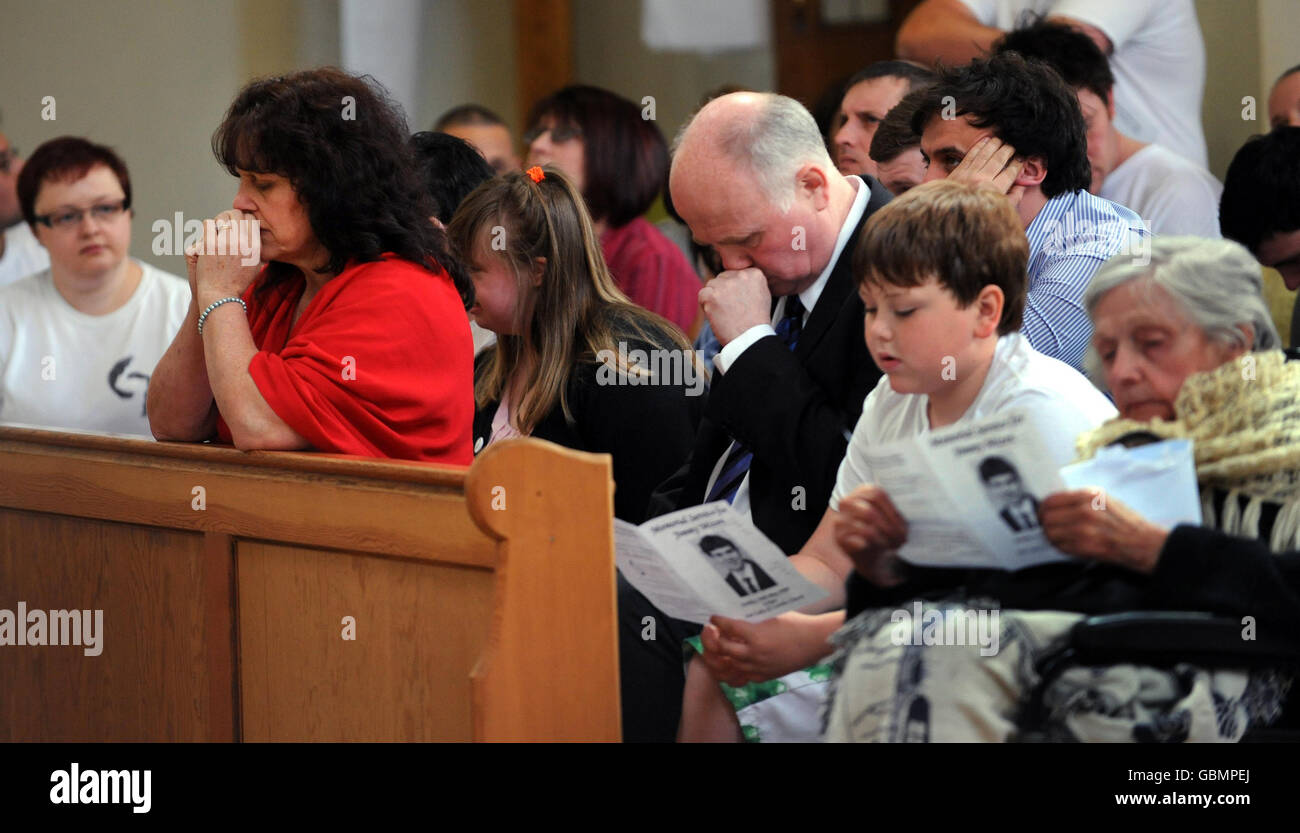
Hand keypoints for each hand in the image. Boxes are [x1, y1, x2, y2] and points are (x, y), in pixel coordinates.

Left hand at [193, 209, 261, 301]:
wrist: (220, 295)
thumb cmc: (237, 282)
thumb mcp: (255, 266)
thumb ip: (256, 249)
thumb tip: (255, 232)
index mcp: (254, 247)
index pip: (251, 219)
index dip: (244, 218)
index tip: (238, 223)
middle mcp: (242, 243)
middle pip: (237, 214)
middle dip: (231, 215)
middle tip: (226, 223)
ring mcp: (225, 243)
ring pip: (222, 217)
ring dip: (219, 220)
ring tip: (218, 229)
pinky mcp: (209, 244)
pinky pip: (208, 223)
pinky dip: (208, 227)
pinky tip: (209, 235)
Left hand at [698, 267, 771, 344]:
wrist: (749, 339)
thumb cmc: (755, 322)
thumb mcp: (762, 295)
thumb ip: (749, 283)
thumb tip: (735, 278)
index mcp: (754, 274)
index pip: (735, 274)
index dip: (734, 289)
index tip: (738, 301)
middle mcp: (740, 275)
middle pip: (723, 278)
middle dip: (723, 292)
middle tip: (730, 309)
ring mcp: (725, 285)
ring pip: (711, 285)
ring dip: (714, 297)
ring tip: (725, 313)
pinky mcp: (712, 295)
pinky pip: (702, 294)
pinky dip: (705, 305)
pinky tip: (717, 315)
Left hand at [698, 612, 831, 685]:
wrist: (815, 643)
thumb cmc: (796, 624)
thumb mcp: (771, 615)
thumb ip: (752, 617)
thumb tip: (734, 613)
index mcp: (756, 635)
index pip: (728, 627)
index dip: (718, 621)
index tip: (714, 617)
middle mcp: (753, 654)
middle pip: (722, 649)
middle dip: (712, 639)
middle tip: (711, 631)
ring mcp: (757, 668)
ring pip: (727, 667)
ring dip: (718, 656)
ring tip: (716, 648)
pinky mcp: (763, 677)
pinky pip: (739, 678)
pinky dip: (730, 671)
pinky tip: (728, 662)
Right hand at [835, 485, 906, 585]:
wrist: (870, 549)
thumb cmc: (884, 527)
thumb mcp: (891, 514)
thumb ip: (897, 507)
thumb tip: (916, 506)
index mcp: (862, 490)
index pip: (877, 494)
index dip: (893, 511)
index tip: (905, 525)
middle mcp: (847, 502)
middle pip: (870, 512)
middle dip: (890, 528)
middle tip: (902, 539)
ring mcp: (840, 519)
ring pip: (866, 529)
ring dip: (885, 540)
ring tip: (895, 544)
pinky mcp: (839, 537)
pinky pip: (860, 542)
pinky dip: (875, 546)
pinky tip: (882, 547)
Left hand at [948, 136, 1025, 208]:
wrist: (951, 215)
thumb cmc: (978, 214)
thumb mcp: (999, 211)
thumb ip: (1013, 198)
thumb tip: (1022, 185)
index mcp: (994, 190)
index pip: (1010, 173)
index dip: (1018, 164)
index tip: (1022, 158)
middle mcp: (982, 180)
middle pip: (999, 160)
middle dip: (1008, 150)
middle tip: (1015, 146)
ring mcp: (969, 174)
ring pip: (985, 154)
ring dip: (995, 145)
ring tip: (1002, 140)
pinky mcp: (959, 170)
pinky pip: (971, 154)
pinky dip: (979, 146)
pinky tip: (986, 141)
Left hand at [1039, 489, 1169, 573]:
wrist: (1145, 543)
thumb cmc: (1126, 523)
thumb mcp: (1105, 500)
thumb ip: (1081, 499)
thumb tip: (1056, 503)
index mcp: (1089, 495)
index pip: (1051, 500)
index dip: (1043, 508)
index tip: (1043, 513)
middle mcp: (1085, 510)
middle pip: (1047, 517)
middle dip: (1045, 524)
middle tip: (1048, 527)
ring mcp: (1084, 529)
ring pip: (1050, 532)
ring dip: (1052, 537)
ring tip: (1059, 537)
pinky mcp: (1086, 546)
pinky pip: (1061, 546)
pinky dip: (1061, 547)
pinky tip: (1069, 545)